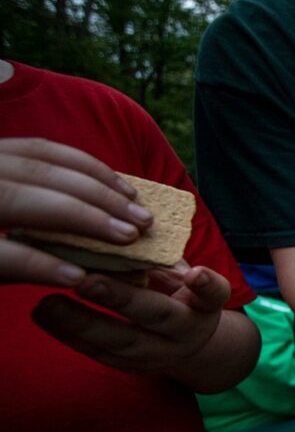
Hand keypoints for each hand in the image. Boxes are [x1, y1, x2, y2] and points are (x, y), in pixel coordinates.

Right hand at [0, 138, 151, 285]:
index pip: (39, 153)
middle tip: (144, 221)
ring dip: (80, 219)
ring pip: (18, 200)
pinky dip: (37, 264)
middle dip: (98, 195)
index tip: (132, 191)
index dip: (89, 169)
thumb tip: (110, 222)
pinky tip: (76, 278)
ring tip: (126, 238)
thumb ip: (43, 215)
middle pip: (38, 173)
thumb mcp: (7, 217)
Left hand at [31, 262, 228, 376]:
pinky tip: (44, 316)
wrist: (189, 345)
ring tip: (48, 304)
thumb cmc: (180, 295)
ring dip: (82, 323)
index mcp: (205, 305)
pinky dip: (70, 336)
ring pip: (123, 342)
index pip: (214, 294)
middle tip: (85, 281)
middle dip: (120, 299)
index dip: (206, 284)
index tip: (194, 274)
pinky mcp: (133, 367)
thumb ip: (159, 262)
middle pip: (158, 316)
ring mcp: (161, 354)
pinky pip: (100, 354)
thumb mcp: (181, 277)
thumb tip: (117, 234)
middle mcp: (187, 332)